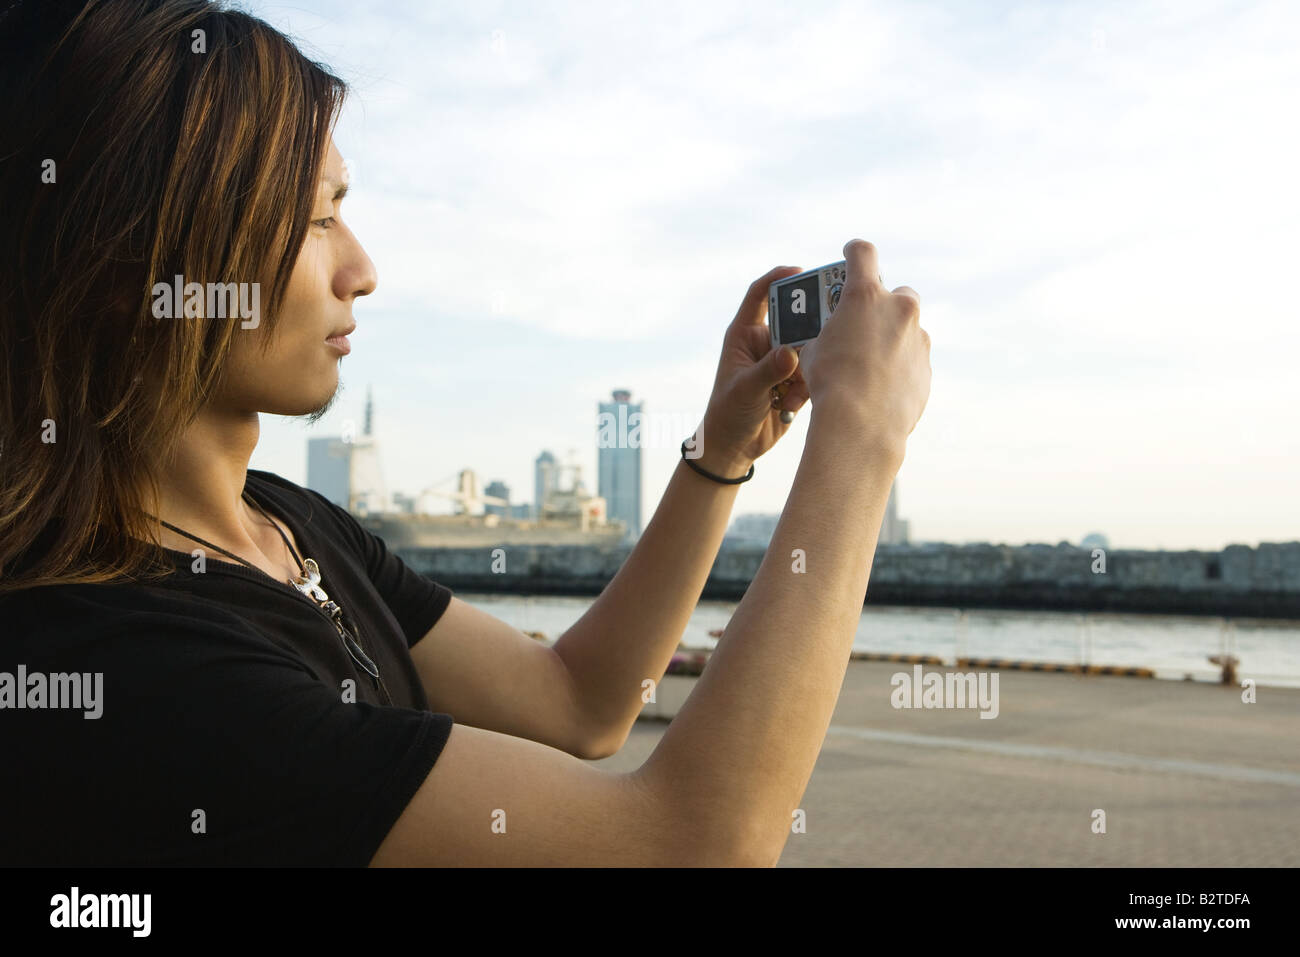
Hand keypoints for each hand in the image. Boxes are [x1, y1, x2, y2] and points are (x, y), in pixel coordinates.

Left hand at [694, 265, 812, 472]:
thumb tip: (790, 354)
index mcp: (744, 335)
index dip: (778, 278)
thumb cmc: (727, 414)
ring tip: (792, 393)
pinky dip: (807, 388)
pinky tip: (792, 406)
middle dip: (808, 332)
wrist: (735, 448)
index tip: (801, 271)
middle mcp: (764, 343)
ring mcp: (781, 361)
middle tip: (823, 338)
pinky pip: (813, 372)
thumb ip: (768, 371)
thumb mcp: (745, 391)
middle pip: (795, 321)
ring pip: (809, 349)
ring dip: (807, 369)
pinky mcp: (795, 380)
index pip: (760, 294)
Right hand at [795, 239, 930, 457]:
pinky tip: (880, 388)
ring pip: (909, 330)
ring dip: (893, 339)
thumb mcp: (814, 350)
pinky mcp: (927, 367)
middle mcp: (899, 309)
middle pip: (898, 293)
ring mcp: (919, 338)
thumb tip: (832, 340)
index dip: (854, 252)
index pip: (863, 254)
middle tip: (864, 324)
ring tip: (870, 366)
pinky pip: (913, 360)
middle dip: (884, 305)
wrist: (861, 425)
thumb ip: (828, 333)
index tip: (851, 254)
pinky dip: (900, 367)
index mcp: (865, 296)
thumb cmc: (830, 383)